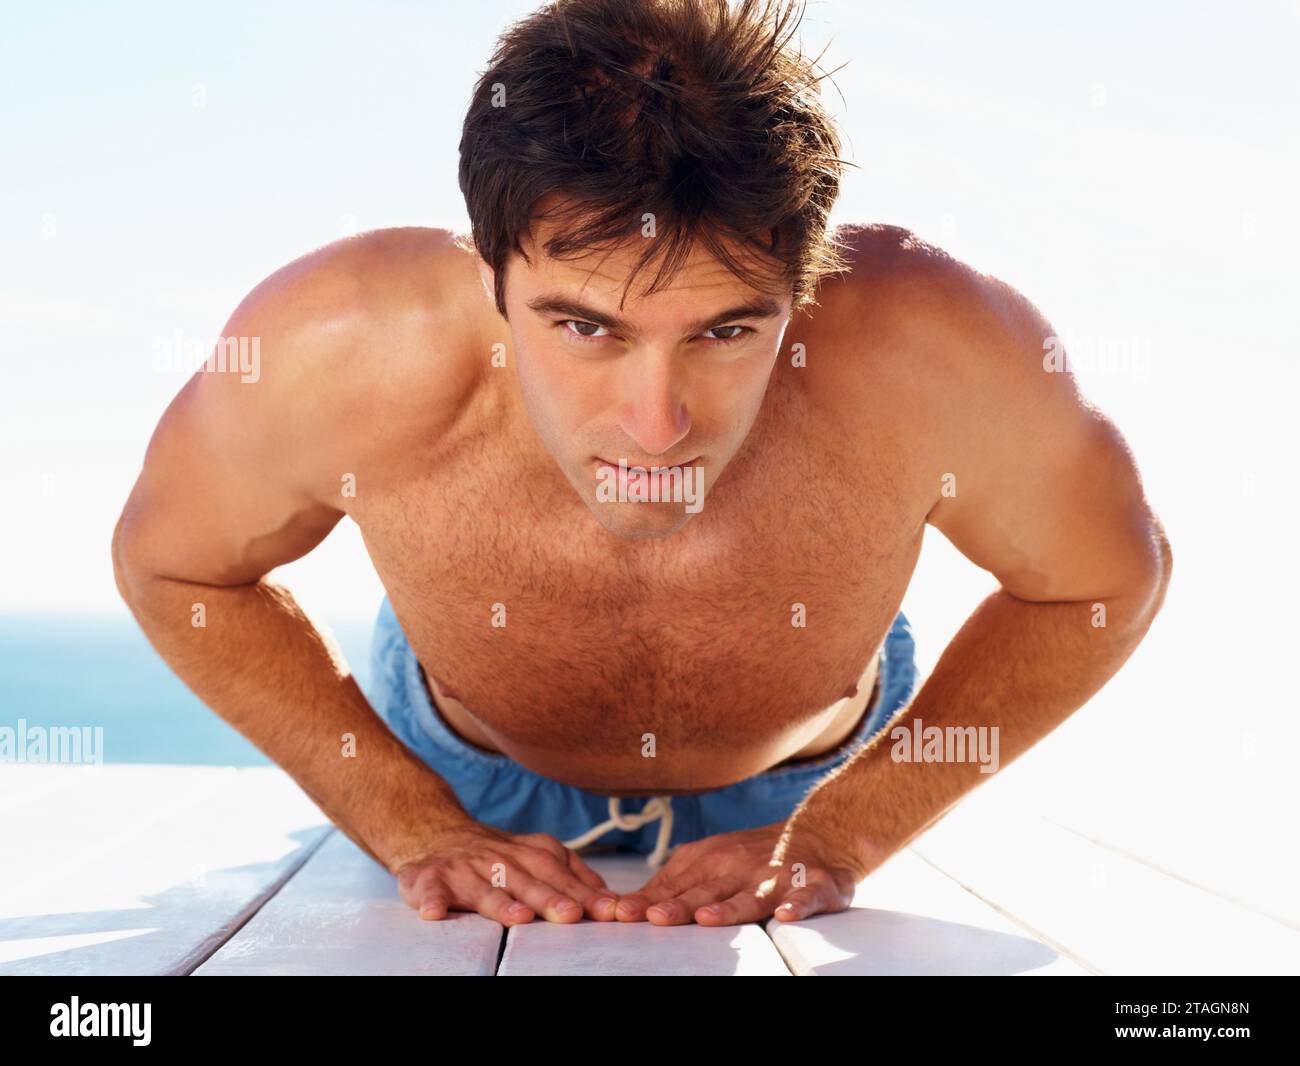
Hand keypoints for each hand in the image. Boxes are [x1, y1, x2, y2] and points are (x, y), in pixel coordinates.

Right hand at [394, 823, 618, 924]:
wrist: (435, 833)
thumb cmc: (495, 857)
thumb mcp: (536, 856)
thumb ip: (572, 875)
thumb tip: (611, 898)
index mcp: (531, 856)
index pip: (563, 876)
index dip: (587, 895)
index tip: (612, 911)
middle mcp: (500, 861)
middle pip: (529, 882)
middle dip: (552, 899)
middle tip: (573, 915)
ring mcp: (465, 870)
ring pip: (485, 889)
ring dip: (502, 904)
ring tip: (519, 918)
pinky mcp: (430, 879)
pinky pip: (430, 891)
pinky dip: (432, 901)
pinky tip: (435, 913)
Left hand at [613, 822, 862, 925]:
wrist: (819, 834)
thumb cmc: (754, 856)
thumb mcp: (711, 860)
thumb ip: (674, 884)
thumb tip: (627, 907)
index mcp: (711, 860)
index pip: (673, 885)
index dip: (647, 900)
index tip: (620, 914)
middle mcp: (740, 867)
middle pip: (705, 892)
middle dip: (679, 906)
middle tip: (653, 917)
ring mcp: (776, 878)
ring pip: (750, 897)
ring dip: (729, 908)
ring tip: (708, 919)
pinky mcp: (813, 886)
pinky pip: (807, 898)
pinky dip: (798, 906)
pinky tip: (787, 915)